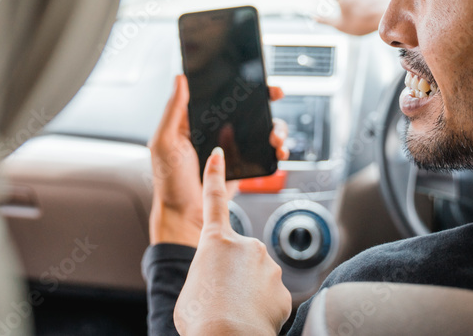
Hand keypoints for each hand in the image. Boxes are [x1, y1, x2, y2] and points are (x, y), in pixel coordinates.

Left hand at [148, 75, 287, 246]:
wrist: (185, 215)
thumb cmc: (169, 181)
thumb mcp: (165, 142)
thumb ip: (173, 110)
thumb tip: (180, 79)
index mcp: (197, 121)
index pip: (222, 95)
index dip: (240, 84)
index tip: (256, 79)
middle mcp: (216, 130)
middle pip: (248, 108)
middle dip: (265, 101)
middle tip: (274, 96)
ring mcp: (232, 147)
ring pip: (261, 129)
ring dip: (275, 127)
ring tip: (275, 136)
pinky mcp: (243, 164)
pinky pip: (264, 151)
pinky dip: (276, 149)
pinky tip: (277, 150)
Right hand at [174, 147, 291, 335]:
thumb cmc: (202, 317)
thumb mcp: (190, 289)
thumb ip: (206, 274)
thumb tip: (219, 282)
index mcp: (215, 241)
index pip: (213, 201)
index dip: (214, 176)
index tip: (218, 154)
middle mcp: (245, 246)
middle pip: (238, 257)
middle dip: (232, 275)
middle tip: (221, 299)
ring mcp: (267, 265)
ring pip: (256, 278)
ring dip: (247, 293)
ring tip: (234, 313)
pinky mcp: (283, 288)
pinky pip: (270, 297)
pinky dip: (262, 308)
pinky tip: (251, 320)